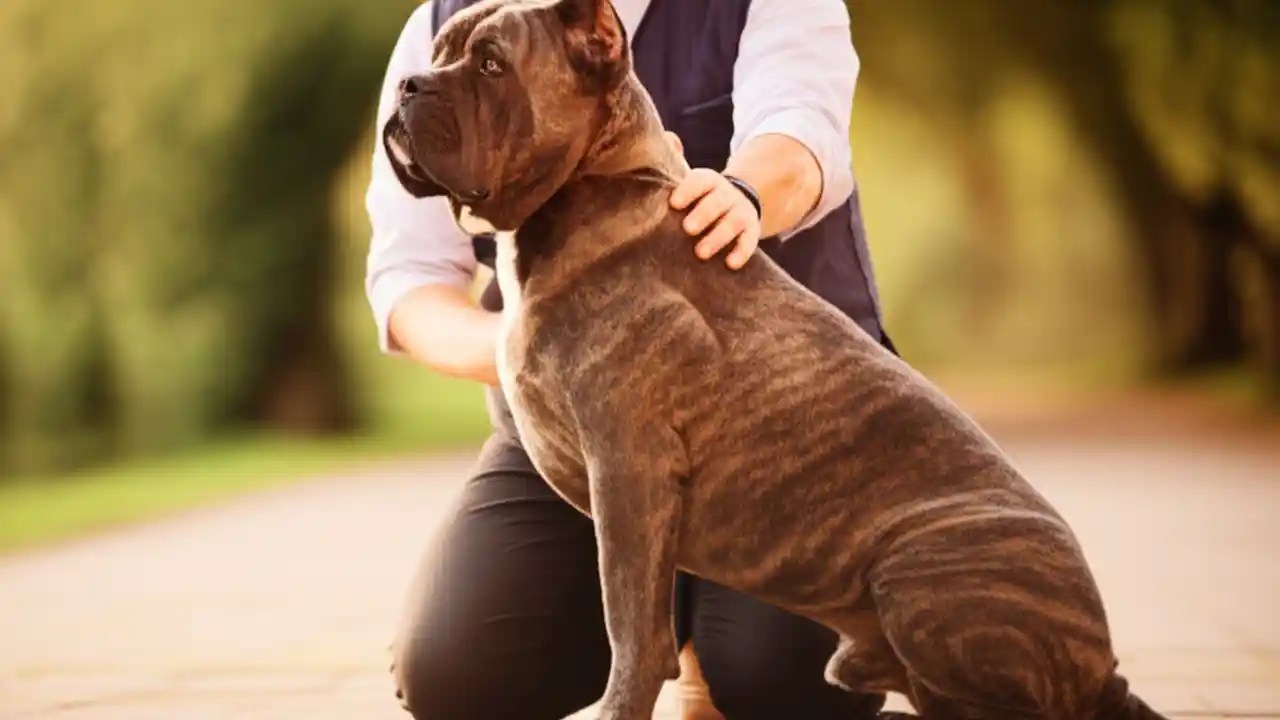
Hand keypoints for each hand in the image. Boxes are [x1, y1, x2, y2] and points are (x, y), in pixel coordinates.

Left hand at [666, 138, 761, 269]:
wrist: (736, 203)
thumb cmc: (701, 196)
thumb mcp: (690, 180)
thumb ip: (676, 160)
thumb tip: (668, 137)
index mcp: (709, 181)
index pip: (700, 181)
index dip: (688, 190)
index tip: (674, 203)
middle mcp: (727, 195)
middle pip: (717, 202)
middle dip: (703, 214)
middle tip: (687, 228)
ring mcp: (741, 213)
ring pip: (733, 223)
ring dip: (718, 237)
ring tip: (700, 252)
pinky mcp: (751, 231)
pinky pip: (750, 241)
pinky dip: (742, 252)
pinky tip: (731, 263)